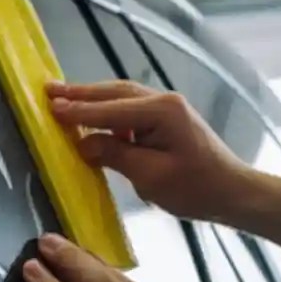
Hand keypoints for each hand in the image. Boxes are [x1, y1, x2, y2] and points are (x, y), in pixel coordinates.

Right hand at [47, 80, 251, 220]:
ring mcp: (167, 106)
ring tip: (62, 98)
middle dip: (81, 93)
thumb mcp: (151, 177)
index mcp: (161, 111)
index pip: (110, 110)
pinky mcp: (168, 117)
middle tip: (48, 90)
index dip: (78, 111)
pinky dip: (108, 110)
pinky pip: (131, 108)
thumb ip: (115, 155)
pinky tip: (93, 118)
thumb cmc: (195, 188)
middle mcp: (163, 100)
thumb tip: (83, 143)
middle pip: (114, 92)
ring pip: (122, 96)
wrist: (232, 191)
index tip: (49, 107)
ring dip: (93, 98)